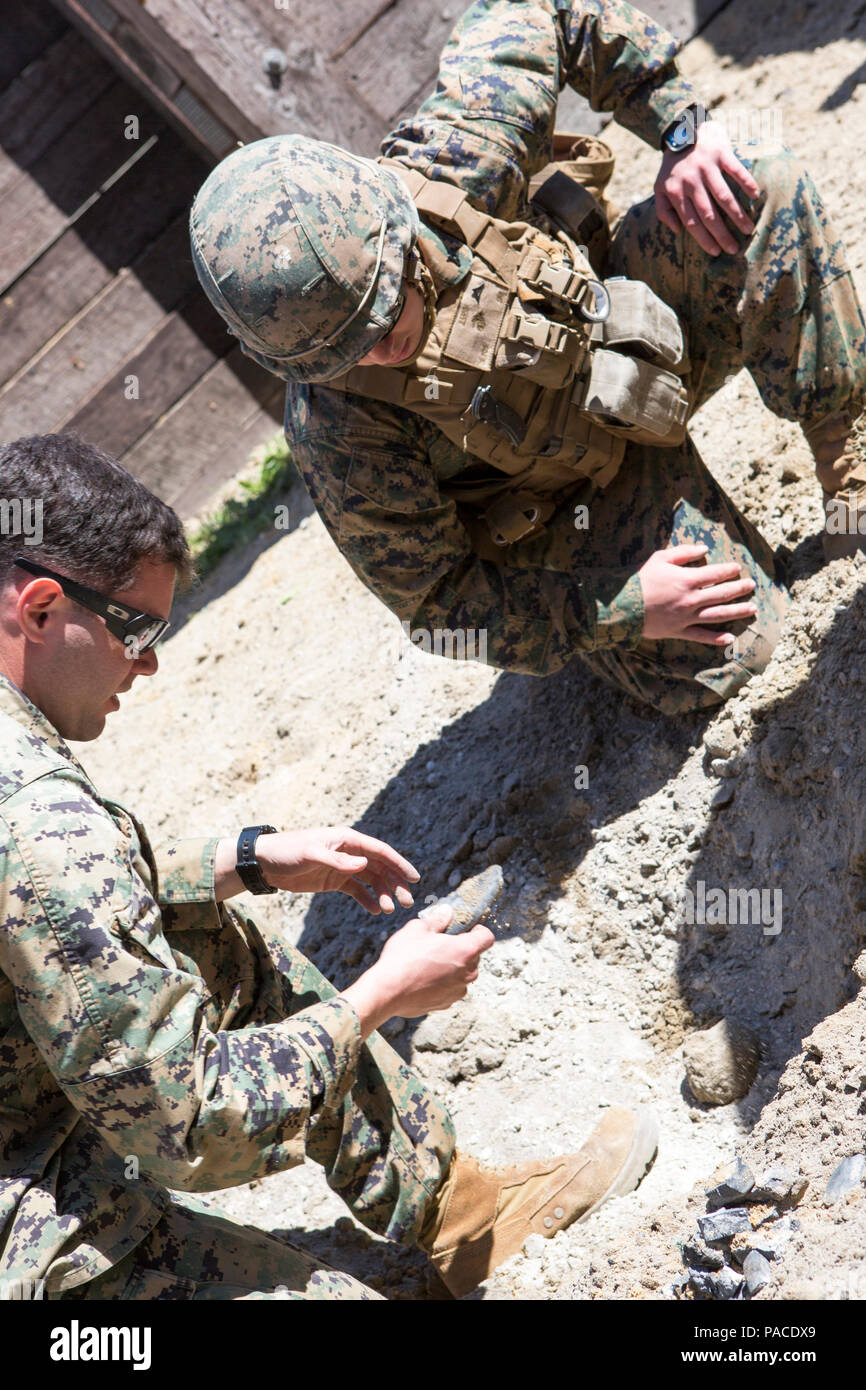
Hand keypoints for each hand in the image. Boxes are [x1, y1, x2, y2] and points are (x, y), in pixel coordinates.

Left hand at [215, 826, 418, 909]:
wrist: (264, 863)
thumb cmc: (286, 851)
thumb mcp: (310, 854)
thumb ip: (337, 860)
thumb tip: (364, 865)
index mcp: (348, 840)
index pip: (380, 852)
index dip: (399, 864)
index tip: (414, 879)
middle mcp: (349, 851)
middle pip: (380, 867)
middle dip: (395, 884)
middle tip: (406, 902)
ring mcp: (343, 866)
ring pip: (371, 880)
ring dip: (383, 893)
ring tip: (389, 911)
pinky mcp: (334, 880)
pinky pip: (356, 890)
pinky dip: (367, 899)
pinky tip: (374, 910)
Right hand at [340, 904, 494, 1036]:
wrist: (388, 991)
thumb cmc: (403, 957)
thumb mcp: (418, 929)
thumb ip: (437, 920)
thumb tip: (447, 912)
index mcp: (465, 950)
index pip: (487, 937)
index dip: (478, 931)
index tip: (466, 929)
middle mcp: (467, 973)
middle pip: (474, 956)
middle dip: (461, 949)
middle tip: (440, 944)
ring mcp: (458, 990)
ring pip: (462, 974)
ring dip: (452, 967)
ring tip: (428, 963)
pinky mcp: (447, 1003)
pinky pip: (451, 989)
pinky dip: (443, 983)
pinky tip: (423, 979)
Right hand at [638, 544, 757, 644]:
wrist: (621, 605)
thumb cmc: (639, 579)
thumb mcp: (659, 558)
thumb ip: (684, 553)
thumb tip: (704, 548)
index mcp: (687, 579)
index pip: (716, 574)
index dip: (729, 570)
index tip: (738, 568)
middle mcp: (691, 599)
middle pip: (722, 594)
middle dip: (739, 589)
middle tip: (752, 585)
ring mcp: (687, 617)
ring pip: (718, 615)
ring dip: (737, 612)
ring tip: (752, 609)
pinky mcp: (679, 631)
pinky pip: (701, 636)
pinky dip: (716, 638)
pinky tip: (730, 638)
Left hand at [655, 119, 759, 255]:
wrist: (681, 129)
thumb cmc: (672, 166)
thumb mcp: (659, 188)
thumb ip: (664, 211)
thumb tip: (678, 231)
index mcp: (675, 192)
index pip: (692, 222)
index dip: (704, 239)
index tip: (715, 252)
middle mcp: (691, 181)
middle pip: (709, 214)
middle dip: (722, 234)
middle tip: (734, 249)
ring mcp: (706, 167)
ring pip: (724, 196)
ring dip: (737, 215)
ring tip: (748, 229)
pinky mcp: (720, 153)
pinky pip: (736, 170)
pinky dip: (746, 182)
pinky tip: (755, 195)